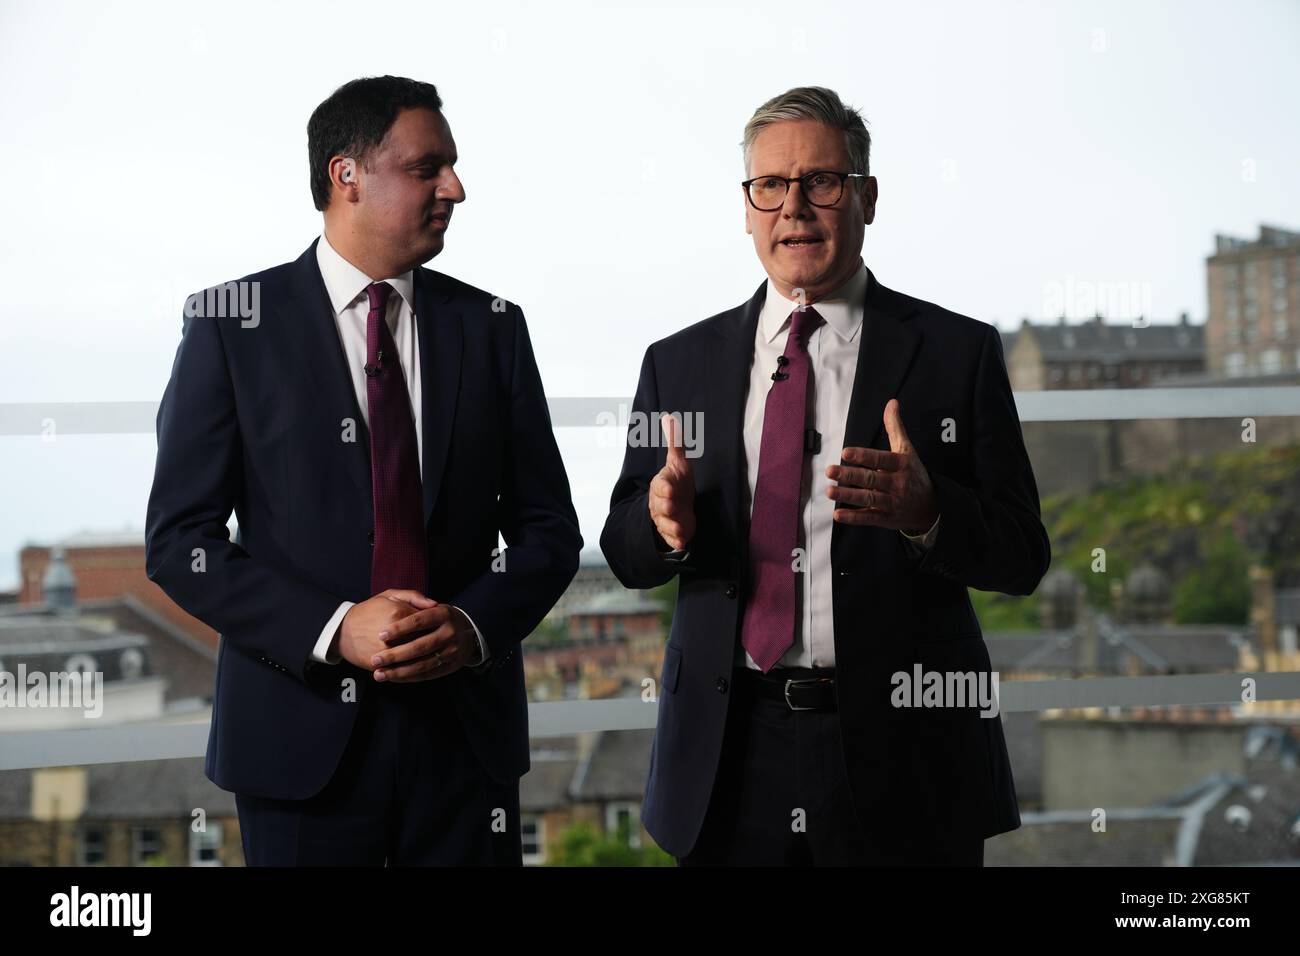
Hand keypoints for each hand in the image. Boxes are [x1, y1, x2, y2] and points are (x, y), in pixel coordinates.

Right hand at [338, 590, 437, 670]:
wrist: (341, 630)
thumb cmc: (369, 610)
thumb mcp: (389, 595)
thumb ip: (414, 596)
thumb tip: (435, 604)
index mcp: (399, 613)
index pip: (428, 620)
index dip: (438, 624)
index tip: (442, 626)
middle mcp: (395, 633)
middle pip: (425, 640)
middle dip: (435, 643)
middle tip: (442, 644)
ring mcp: (387, 651)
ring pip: (416, 658)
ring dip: (428, 659)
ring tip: (434, 657)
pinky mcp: (380, 664)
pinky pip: (402, 670)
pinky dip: (413, 671)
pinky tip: (421, 668)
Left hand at [369, 603, 478, 682]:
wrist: (469, 633)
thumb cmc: (441, 618)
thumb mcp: (432, 604)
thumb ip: (415, 599)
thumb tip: (403, 607)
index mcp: (443, 614)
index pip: (418, 621)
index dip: (399, 628)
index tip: (381, 634)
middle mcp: (449, 633)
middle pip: (420, 646)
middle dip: (395, 655)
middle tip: (375, 659)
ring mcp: (452, 651)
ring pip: (422, 664)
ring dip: (399, 672)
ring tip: (379, 674)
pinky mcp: (451, 666)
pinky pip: (427, 675)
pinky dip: (409, 678)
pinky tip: (393, 678)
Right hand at [648, 412, 695, 550]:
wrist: (679, 505)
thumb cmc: (678, 482)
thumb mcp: (678, 462)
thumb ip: (675, 442)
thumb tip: (668, 417)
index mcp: (662, 485)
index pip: (660, 485)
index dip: (664, 487)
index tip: (669, 488)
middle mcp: (660, 502)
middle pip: (659, 505)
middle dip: (665, 506)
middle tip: (671, 505)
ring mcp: (665, 518)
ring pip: (664, 523)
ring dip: (671, 526)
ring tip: (680, 529)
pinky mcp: (672, 532)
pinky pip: (671, 538)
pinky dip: (675, 541)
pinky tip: (682, 543)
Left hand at [826, 398, 938, 532]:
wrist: (932, 506)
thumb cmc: (914, 473)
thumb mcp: (907, 449)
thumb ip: (895, 427)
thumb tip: (891, 402)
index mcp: (901, 464)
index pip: (881, 459)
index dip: (863, 456)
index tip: (845, 452)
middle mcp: (897, 484)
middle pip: (871, 479)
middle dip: (850, 476)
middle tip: (830, 470)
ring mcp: (892, 503)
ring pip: (869, 499)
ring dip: (848, 496)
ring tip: (830, 490)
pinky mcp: (887, 518)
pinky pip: (870, 518)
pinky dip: (854, 518)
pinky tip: (838, 515)